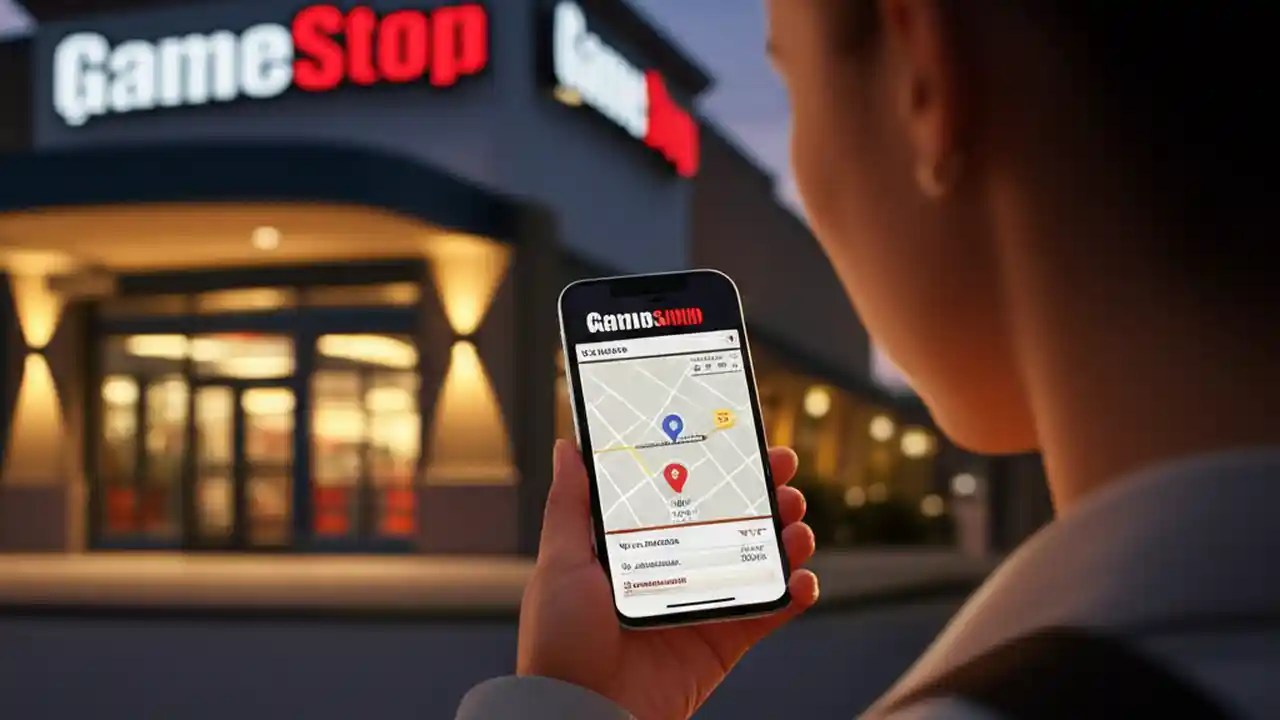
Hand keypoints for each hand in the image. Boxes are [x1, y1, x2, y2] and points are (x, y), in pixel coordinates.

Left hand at [517, 440, 819, 719]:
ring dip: (786, 535)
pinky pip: (769, 613)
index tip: (741, 437)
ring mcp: (703, 605)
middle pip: (732, 519)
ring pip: (758, 559)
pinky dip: (794, 594)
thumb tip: (569, 447)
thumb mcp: (560, 562)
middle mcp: (675, 569)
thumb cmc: (560, 640)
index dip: (716, 465)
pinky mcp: (723, 642)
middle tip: (782, 468)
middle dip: (764, 492)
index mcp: (637, 546)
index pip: (684, 493)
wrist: (583, 711)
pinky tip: (801, 578)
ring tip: (796, 522)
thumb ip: (571, 506)